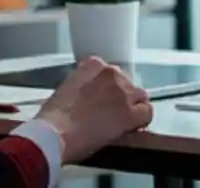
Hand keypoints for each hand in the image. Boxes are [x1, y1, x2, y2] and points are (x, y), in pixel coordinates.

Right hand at [35, 56, 152, 162]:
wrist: (54, 133)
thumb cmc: (52, 118)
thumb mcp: (64, 89)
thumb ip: (82, 84)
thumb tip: (88, 96)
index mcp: (93, 65)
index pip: (110, 71)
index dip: (108, 88)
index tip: (102, 99)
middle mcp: (111, 73)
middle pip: (127, 83)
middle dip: (121, 97)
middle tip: (109, 114)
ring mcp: (123, 92)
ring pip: (140, 97)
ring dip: (133, 107)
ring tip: (121, 122)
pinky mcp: (130, 113)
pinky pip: (147, 113)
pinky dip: (141, 121)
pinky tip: (132, 129)